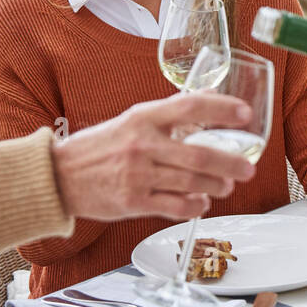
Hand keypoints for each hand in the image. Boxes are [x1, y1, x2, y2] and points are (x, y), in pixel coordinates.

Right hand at [51, 91, 256, 221]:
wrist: (58, 177)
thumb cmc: (99, 148)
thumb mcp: (131, 121)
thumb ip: (167, 115)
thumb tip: (206, 99)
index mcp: (143, 118)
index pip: (190, 107)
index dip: (222, 109)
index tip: (245, 115)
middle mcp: (142, 145)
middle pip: (200, 155)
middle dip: (232, 164)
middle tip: (248, 168)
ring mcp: (138, 175)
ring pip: (192, 184)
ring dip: (217, 187)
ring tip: (226, 186)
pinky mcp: (133, 202)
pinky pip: (176, 207)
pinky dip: (195, 206)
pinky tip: (201, 203)